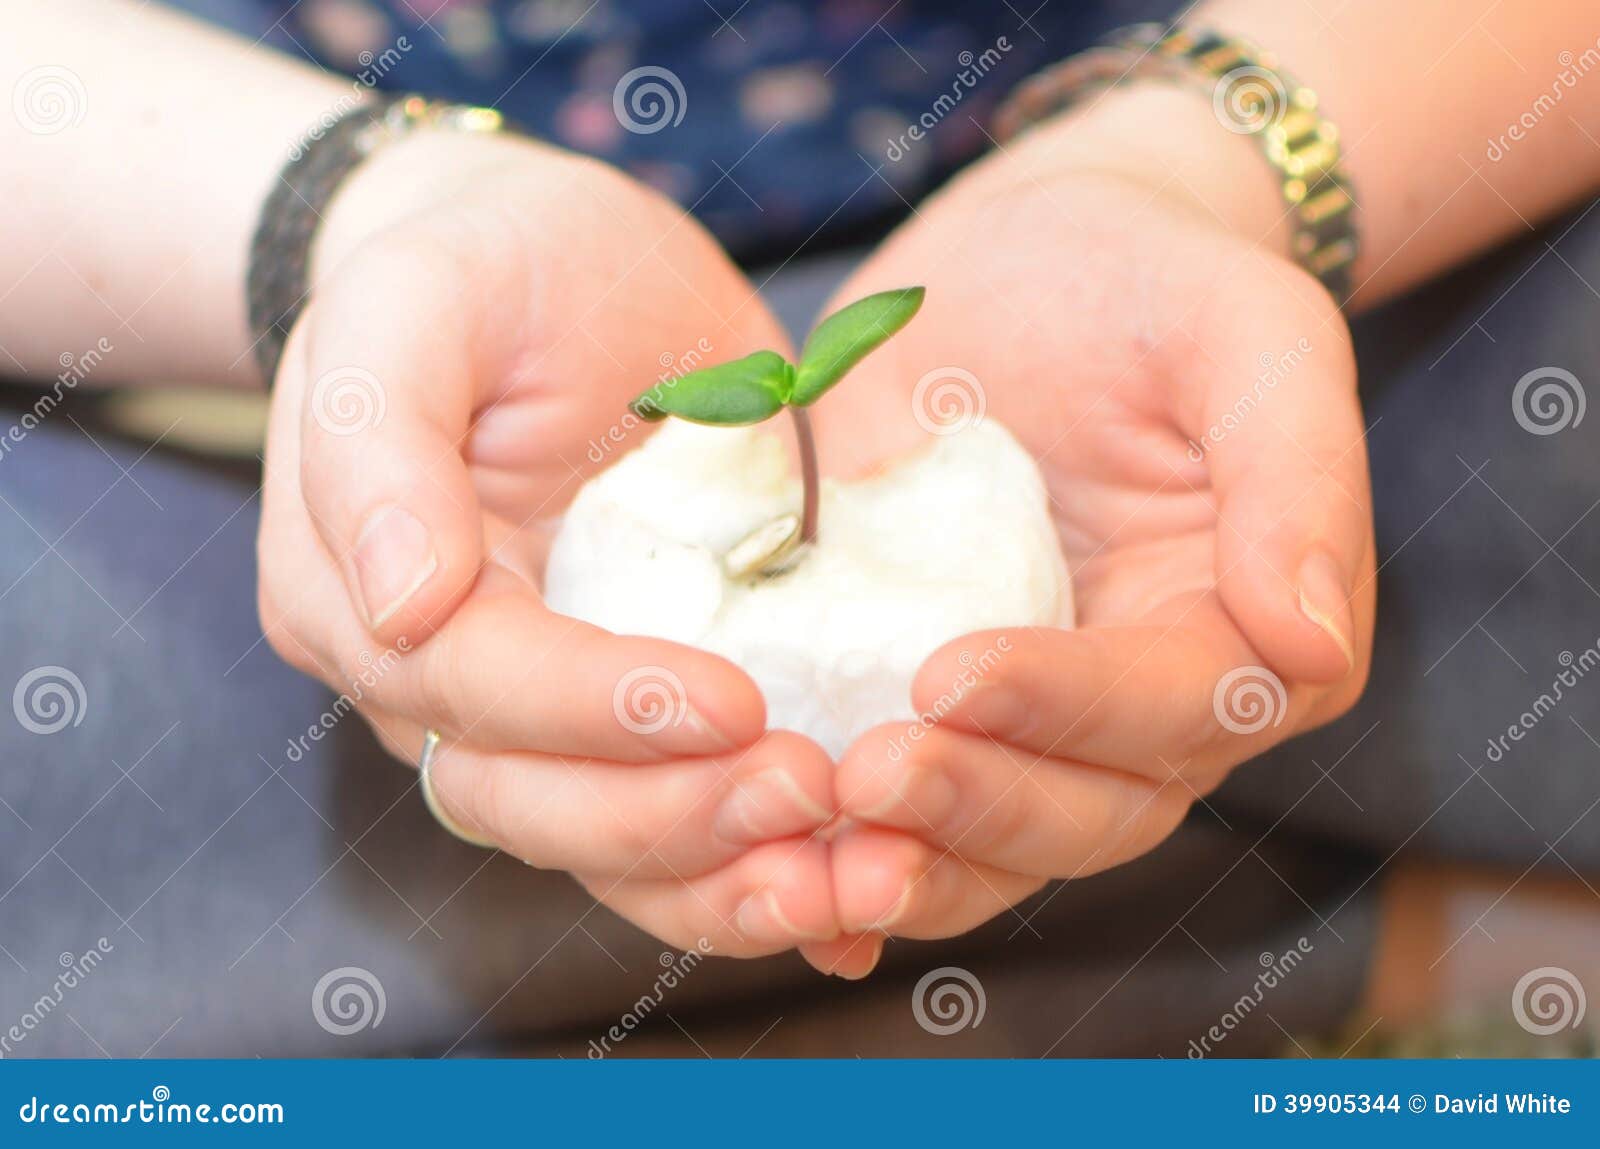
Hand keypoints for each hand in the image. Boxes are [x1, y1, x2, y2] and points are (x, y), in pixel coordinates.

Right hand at [257, 130, 841, 956]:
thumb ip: (376, 439)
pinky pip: (669, 826)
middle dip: (669, 817)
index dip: (598, 710)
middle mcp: (435, 681)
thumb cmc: (484, 268)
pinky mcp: (624, 716)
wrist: (548, 269)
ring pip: (601, 847)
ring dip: (718, 877)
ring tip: (843, 876)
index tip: (734, 702)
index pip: (472, 687)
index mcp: (360, 592)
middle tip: (808, 789)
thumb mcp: (416, 299)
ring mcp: (532, 713)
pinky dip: (748, 874)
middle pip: (531, 800)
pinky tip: (842, 895)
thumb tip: (402, 603)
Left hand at [796, 104, 1375, 967]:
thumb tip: (1312, 642)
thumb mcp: (1249, 333)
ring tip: (820, 857)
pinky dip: (850, 853)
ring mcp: (1035, 721)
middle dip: (978, 809)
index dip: (1072, 710)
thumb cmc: (1155, 282)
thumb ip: (1297, 474)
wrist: (1037, 262)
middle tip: (864, 778)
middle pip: (1087, 810)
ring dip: (913, 866)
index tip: (952, 676)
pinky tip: (774, 872)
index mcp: (1246, 632)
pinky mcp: (933, 707)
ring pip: (998, 842)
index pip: (1177, 706)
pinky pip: (909, 809)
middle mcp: (1146, 708)